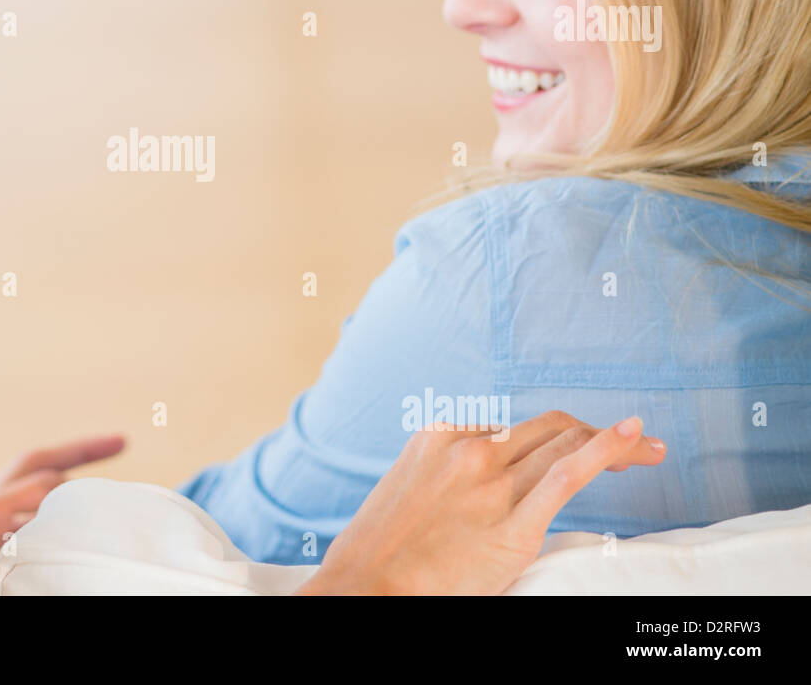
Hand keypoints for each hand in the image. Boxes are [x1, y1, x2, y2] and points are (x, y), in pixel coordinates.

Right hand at [296, 411, 665, 594]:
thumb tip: (485, 483)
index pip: (515, 428)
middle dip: (597, 431)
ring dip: (616, 442)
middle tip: (633, 443)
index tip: (581, 446)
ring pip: (567, 444)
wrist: (364, 584)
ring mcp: (491, 485)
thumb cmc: (380, 547)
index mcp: (441, 436)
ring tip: (647, 448)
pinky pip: (568, 475)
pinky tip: (632, 443)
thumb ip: (450, 474)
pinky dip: (607, 451)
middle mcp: (470, 451)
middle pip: (550, 427)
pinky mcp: (512, 526)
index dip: (558, 435)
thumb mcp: (410, 487)